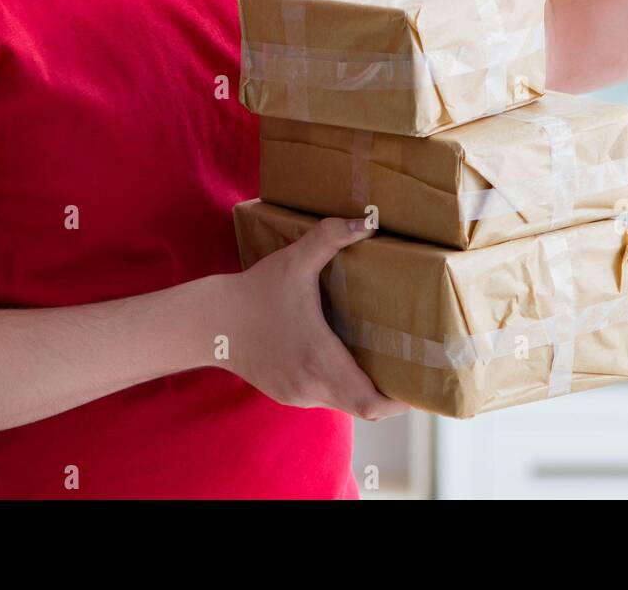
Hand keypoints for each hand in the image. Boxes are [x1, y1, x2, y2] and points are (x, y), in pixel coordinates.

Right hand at [216, 216, 411, 420]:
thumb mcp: (294, 261)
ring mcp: (296, 394)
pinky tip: (345, 359)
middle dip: (388, 393)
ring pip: (342, 402)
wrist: (209, 321)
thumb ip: (330, 238)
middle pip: (362, 406)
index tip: (418, 386)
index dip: (398, 401)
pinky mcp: (284, 393)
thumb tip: (367, 221)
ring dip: (362, 388)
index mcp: (319, 361)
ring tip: (383, 362)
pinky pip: (323, 397)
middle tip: (408, 370)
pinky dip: (340, 385)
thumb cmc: (255, 292)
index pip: (369, 403)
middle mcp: (310, 387)